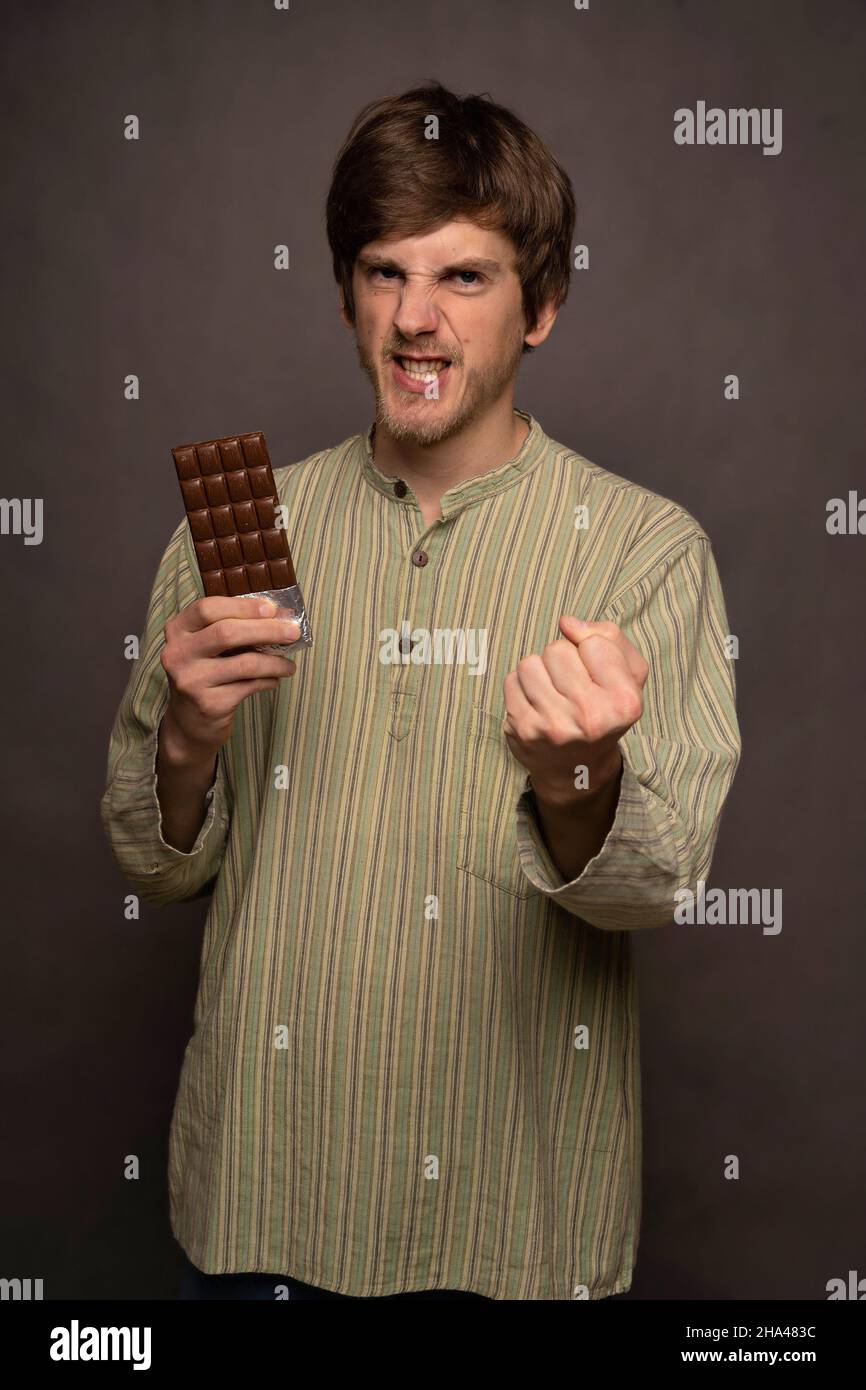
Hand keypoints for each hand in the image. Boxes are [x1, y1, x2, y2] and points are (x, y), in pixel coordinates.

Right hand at [159, 595, 299, 758]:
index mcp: (178, 630)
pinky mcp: (209, 704)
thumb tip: (281, 617)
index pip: (207, 608)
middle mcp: (178, 654)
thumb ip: (234, 627)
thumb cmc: (206, 673)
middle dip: (267, 630)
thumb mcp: (207, 646)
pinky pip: (249, 686)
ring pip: (244, 663)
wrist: (189, 722)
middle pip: (227, 633)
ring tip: (289, 665)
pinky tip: (274, 680)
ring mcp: (192, 680)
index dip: (242, 606)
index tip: (271, 608)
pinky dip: (268, 680)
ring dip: (275, 662)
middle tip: (293, 632)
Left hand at [502, 614, 648, 804]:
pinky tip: (537, 703)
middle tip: (571, 684)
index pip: (595, 643)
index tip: (596, 673)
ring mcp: (553, 726)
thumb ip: (610, 637)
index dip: (592, 650)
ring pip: (530, 662)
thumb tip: (566, 623)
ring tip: (553, 692)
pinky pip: (511, 680)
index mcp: (624, 703)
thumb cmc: (606, 710)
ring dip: (540, 671)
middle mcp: (591, 718)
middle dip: (563, 659)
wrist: (578, 769)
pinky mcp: (523, 730)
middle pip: (558, 649)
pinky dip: (522, 686)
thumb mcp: (629, 675)